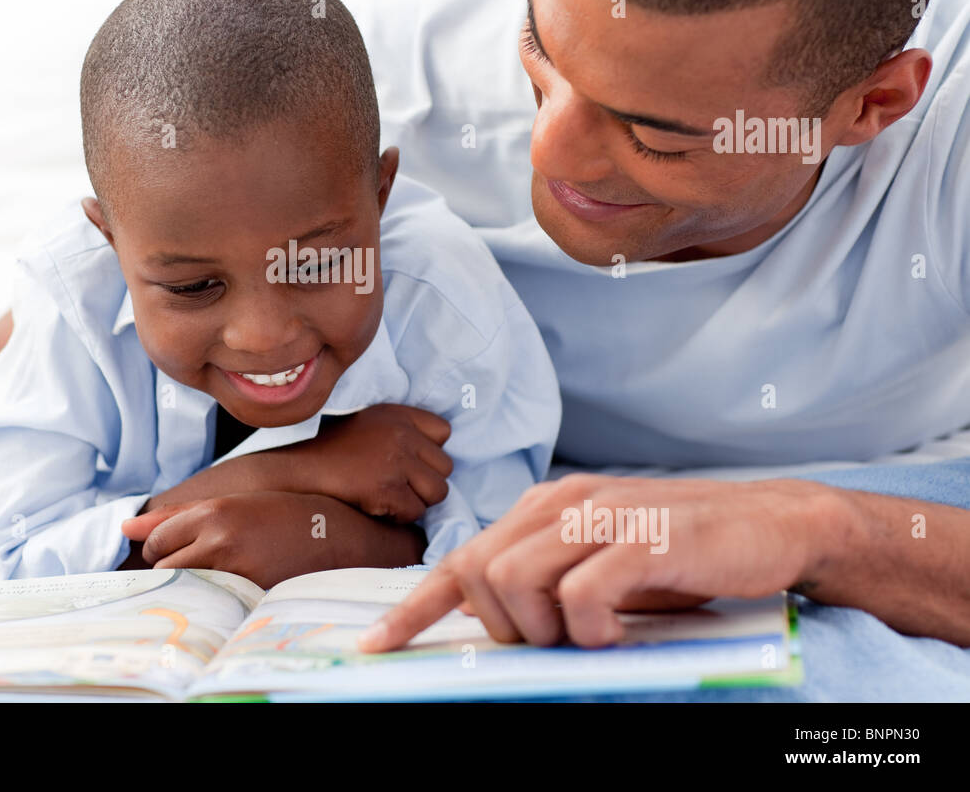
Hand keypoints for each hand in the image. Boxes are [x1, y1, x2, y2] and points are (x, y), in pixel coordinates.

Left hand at [123, 491, 425, 587]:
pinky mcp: (248, 594)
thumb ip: (178, 514)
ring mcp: (234, 570)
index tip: (181, 547)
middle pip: (163, 566)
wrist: (337, 537)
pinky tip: (231, 590)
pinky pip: (209, 604)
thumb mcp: (235, 502)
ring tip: (217, 574)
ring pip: (183, 586)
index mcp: (215, 511)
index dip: (163, 545)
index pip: (158, 537)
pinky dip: (212, 600)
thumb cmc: (284, 515)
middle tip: (203, 562)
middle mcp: (219, 539)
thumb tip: (125, 528)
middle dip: (173, 566)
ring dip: (190, 584)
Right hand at [283, 404, 452, 522]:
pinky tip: (376, 506)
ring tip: (389, 496)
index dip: (429, 452)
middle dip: (425, 482)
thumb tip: (436, 458)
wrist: (297, 467)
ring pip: (437, 493)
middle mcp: (402, 435)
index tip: (408, 461)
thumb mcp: (370, 422)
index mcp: (399, 414)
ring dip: (417, 501)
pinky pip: (415, 513)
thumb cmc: (332, 449)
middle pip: (445, 468)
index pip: (443, 432)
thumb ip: (402, 431)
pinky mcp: (386, 489)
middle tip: (397, 485)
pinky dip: (399, 516)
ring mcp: (395, 462)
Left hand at [356, 473, 837, 650]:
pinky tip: (619, 629)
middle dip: (500, 623)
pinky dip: (590, 628)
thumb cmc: (683, 553)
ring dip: (542, 627)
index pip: (462, 557)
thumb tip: (499, 626)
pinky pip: (580, 595)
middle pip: (478, 571)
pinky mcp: (641, 539)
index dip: (415, 606)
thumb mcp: (603, 563)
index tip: (377, 645)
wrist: (772, 524)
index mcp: (546, 507)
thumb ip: (550, 580)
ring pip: (514, 579)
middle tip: (553, 640)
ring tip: (590, 634)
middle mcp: (562, 503)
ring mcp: (600, 517)